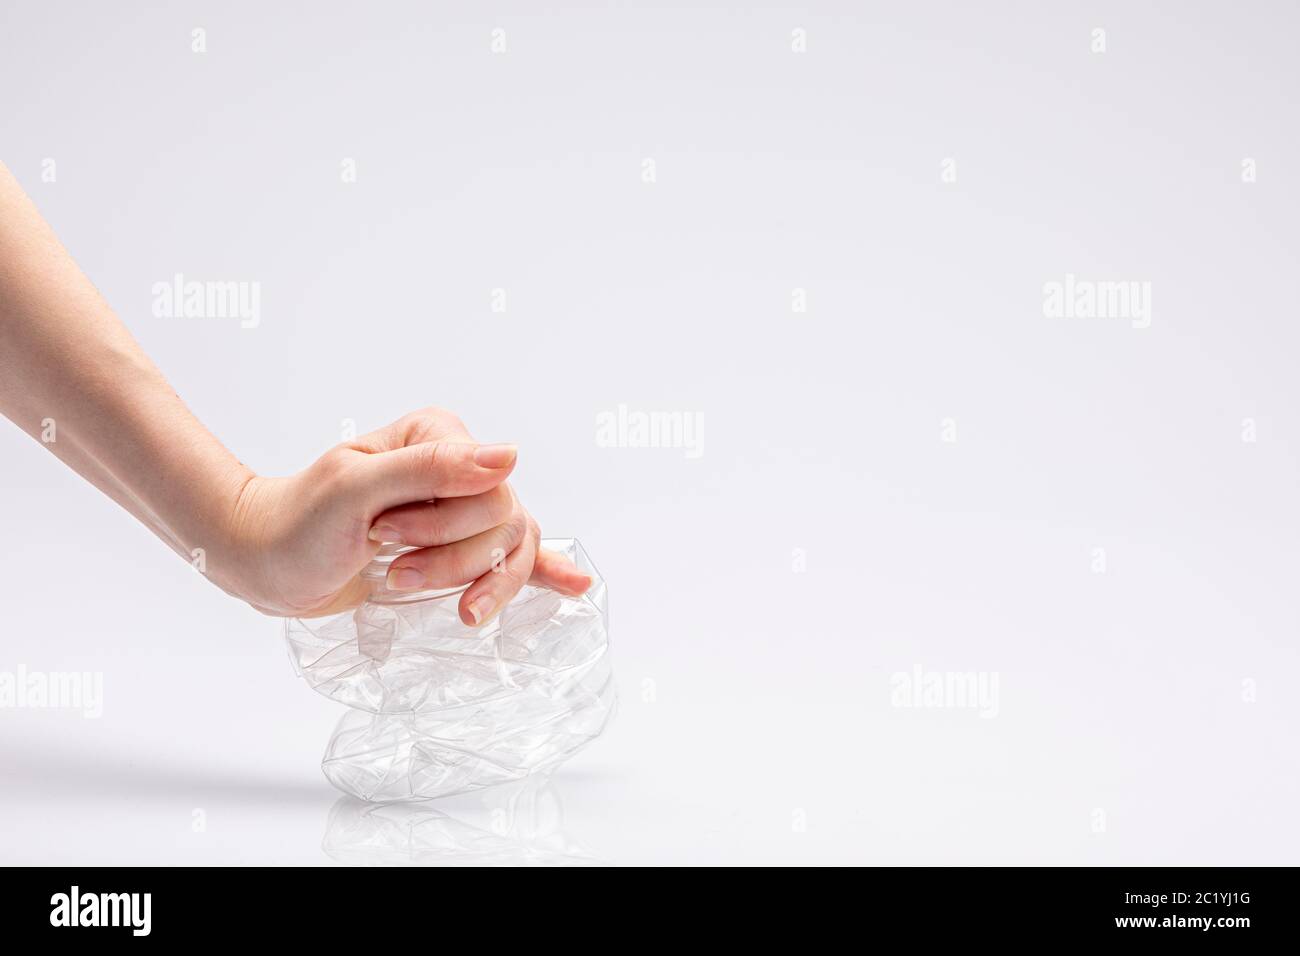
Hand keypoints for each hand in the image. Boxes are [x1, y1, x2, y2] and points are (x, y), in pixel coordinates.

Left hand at [227, 407, 590, 620]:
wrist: (267, 564)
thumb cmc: (299, 522)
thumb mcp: (355, 489)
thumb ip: (431, 470)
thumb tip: (509, 457)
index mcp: (436, 435)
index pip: (488, 487)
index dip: (444, 523)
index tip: (382, 534)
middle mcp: (458, 467)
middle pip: (502, 521)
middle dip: (447, 557)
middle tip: (386, 563)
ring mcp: (462, 510)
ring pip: (510, 548)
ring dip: (469, 580)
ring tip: (406, 586)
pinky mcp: (460, 549)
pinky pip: (517, 559)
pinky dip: (546, 573)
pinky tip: (577, 586)